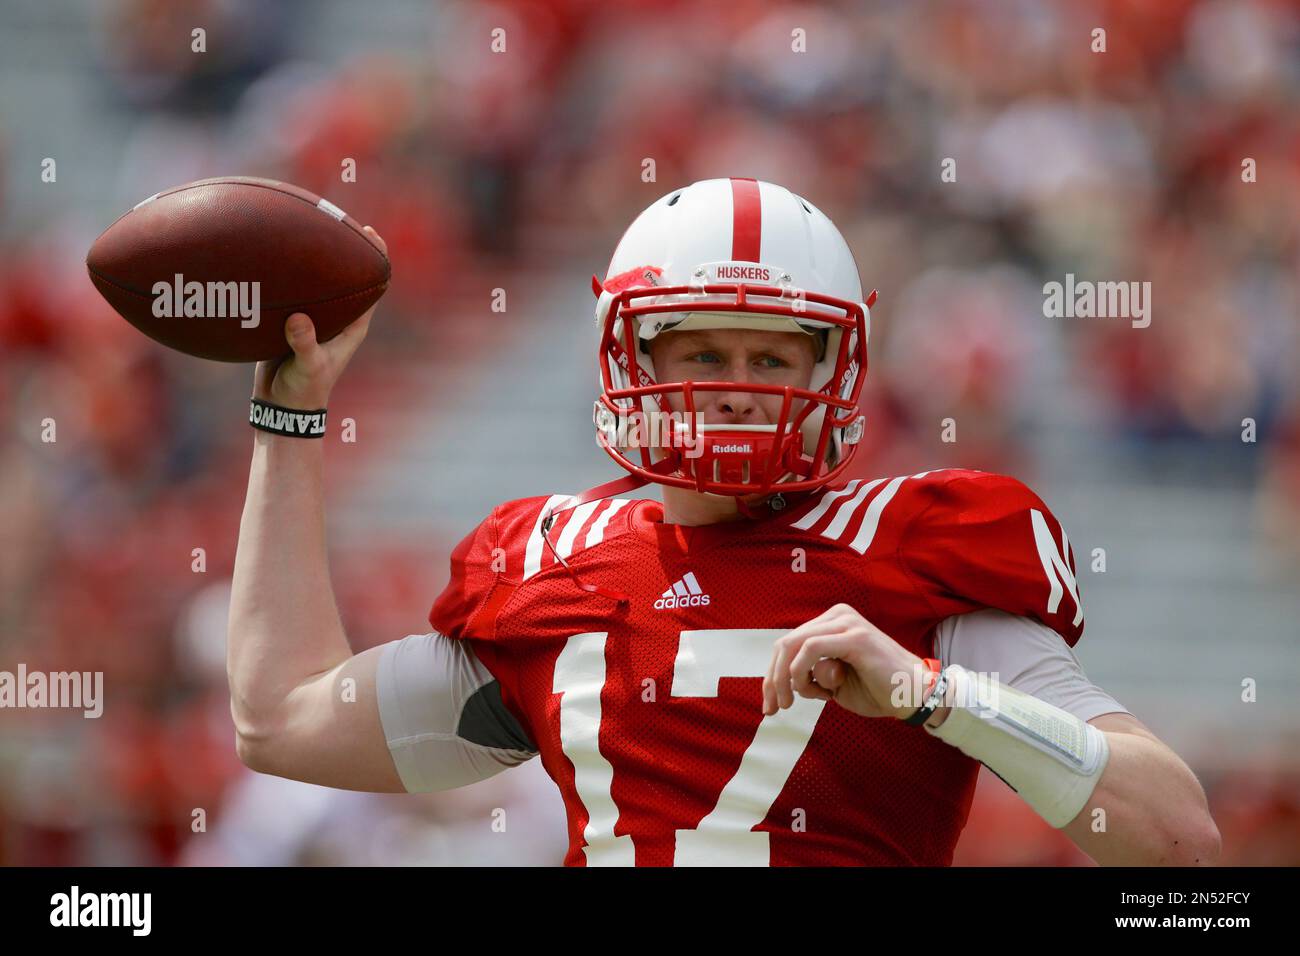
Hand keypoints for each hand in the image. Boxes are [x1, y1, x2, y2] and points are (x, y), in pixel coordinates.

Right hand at [252, 226, 387, 409]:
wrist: (282, 408)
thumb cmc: (304, 390)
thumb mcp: (308, 367)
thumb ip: (304, 343)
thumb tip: (299, 318)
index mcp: (352, 326)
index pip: (373, 286)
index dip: (376, 258)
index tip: (369, 232)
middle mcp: (335, 318)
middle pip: (344, 276)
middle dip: (340, 249)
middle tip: (330, 218)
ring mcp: (311, 319)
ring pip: (314, 282)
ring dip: (308, 261)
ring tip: (297, 228)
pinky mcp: (287, 322)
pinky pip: (288, 294)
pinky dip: (281, 278)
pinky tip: (266, 257)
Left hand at [761, 603, 930, 720]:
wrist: (914, 697)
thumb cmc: (877, 690)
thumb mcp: (833, 683)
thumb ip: (810, 674)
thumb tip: (780, 679)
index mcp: (832, 623)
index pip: (788, 644)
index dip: (772, 674)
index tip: (770, 704)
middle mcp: (838, 616)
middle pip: (786, 643)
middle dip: (773, 678)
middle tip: (772, 708)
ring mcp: (847, 623)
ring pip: (794, 644)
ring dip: (785, 678)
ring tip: (790, 703)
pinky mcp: (855, 636)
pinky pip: (812, 648)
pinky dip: (801, 671)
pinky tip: (811, 689)